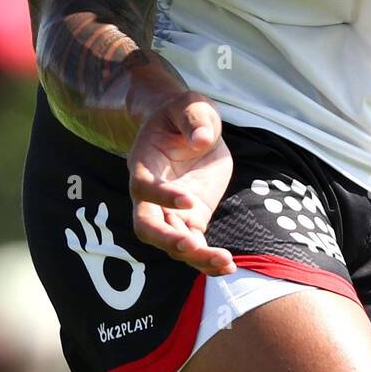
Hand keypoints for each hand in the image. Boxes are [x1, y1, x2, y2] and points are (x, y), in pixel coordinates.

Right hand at [128, 91, 235, 275]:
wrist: (189, 128)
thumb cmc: (185, 113)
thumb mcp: (191, 104)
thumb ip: (194, 118)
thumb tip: (202, 140)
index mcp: (143, 163)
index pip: (143, 187)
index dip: (162, 197)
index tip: (190, 200)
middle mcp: (150, 194)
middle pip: (146, 226)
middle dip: (166, 239)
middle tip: (192, 245)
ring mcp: (170, 211)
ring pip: (172, 243)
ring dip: (194, 256)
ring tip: (223, 262)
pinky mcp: (191, 219)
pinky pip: (194, 246)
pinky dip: (208, 259)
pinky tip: (227, 267)